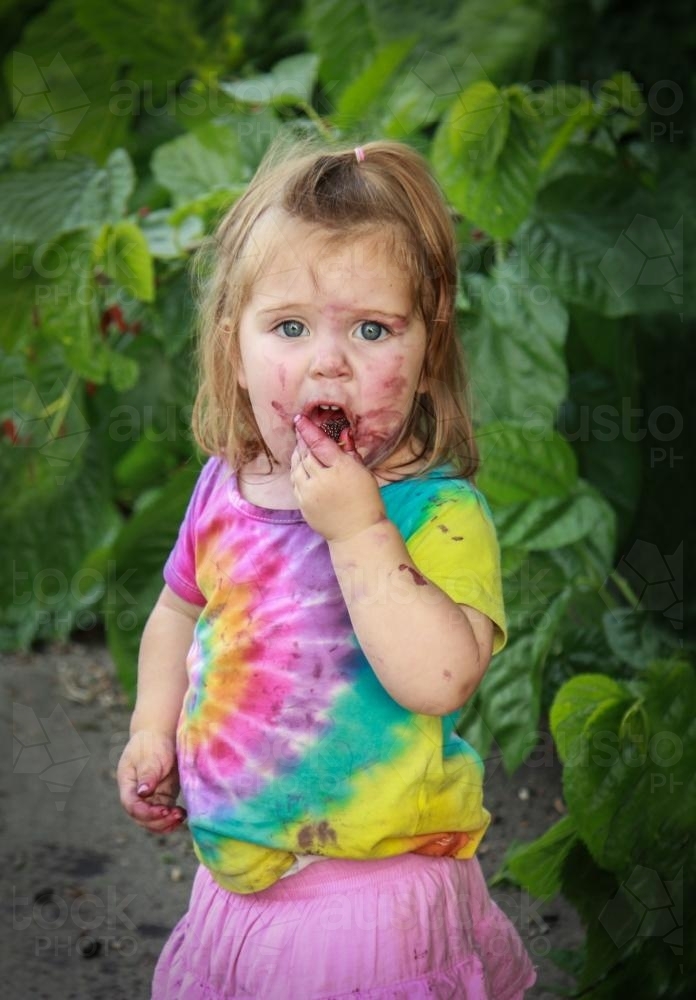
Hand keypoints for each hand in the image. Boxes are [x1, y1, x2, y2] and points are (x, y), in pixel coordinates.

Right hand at [117, 729, 186, 833]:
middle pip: (141, 817)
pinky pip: (164, 814)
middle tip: (176, 815)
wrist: (161, 735)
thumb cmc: (153, 742)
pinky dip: (171, 819)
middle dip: (157, 821)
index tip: (163, 810)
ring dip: (165, 823)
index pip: (131, 804)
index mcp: (127, 782)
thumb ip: (148, 773)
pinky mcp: (163, 797)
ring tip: (180, 817)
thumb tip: (143, 792)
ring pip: (152, 820)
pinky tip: (182, 815)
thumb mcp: (151, 755)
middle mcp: (136, 794)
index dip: (145, 812)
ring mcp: (149, 797)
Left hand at [291, 414, 386, 542]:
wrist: (357, 533)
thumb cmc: (366, 501)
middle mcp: (323, 480)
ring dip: (297, 455)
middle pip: (306, 454)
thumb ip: (350, 452)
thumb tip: (343, 433)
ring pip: (297, 467)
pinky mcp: (303, 505)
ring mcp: (310, 493)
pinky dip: (296, 471)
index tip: (299, 419)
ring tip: (300, 448)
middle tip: (300, 431)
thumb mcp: (364, 473)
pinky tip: (300, 467)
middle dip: (302, 441)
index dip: (307, 430)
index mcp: (341, 469)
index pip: (319, 443)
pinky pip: (295, 482)